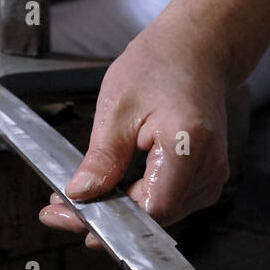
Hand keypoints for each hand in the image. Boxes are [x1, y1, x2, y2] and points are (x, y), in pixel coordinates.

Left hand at [38, 12, 230, 244]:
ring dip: (121, 212)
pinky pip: (169, 201)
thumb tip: (81, 195)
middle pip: (155, 217)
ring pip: (161, 215)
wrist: (198, 48)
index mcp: (187, 145)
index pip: (150, 209)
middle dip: (106, 217)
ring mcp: (212, 175)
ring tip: (80, 197)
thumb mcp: (118, 105)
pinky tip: (113, 190)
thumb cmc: (160, 64)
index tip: (67, 217)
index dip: (108, 221)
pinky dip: (139, 200)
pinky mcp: (207, 177)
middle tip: (58, 209)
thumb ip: (102, 157)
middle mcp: (209, 168)